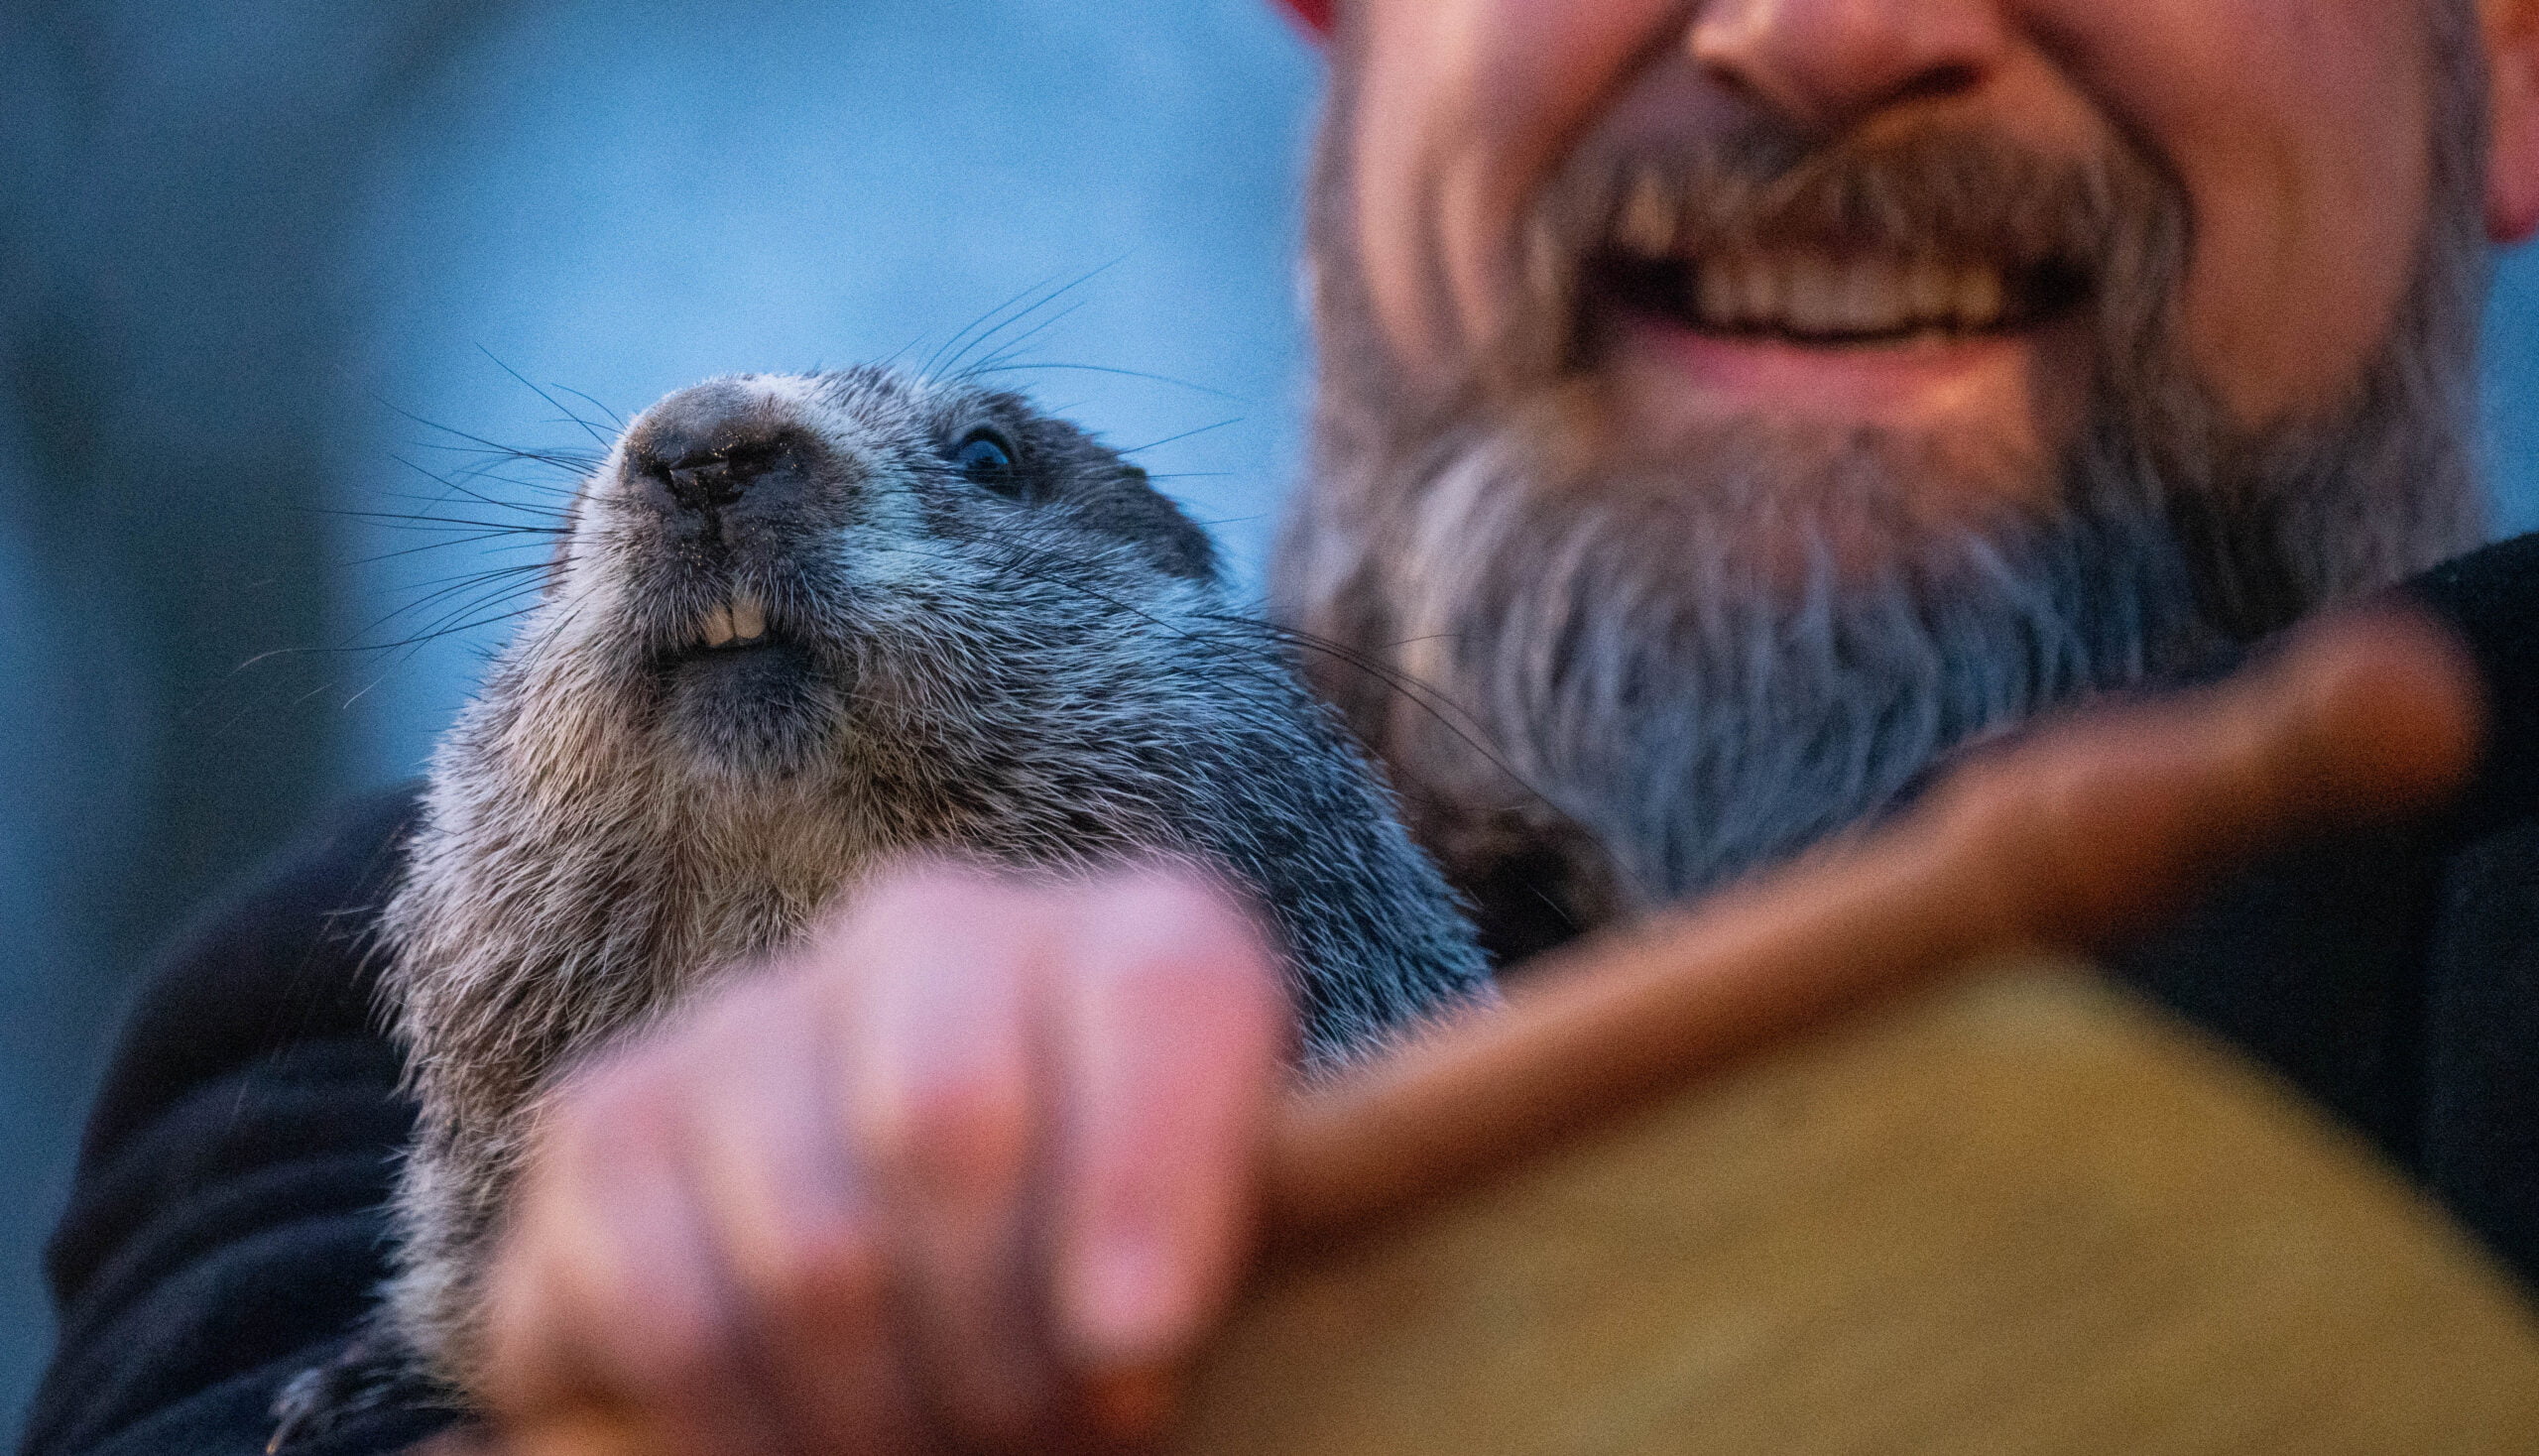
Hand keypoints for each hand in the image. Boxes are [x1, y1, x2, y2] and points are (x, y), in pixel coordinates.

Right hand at [468, 859, 1289, 1454]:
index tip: (1136, 1348)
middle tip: (1042, 1442)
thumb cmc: (1121, 1273)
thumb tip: (1127, 1328)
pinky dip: (734, 1427)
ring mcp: (758, 1014)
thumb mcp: (1228, 1249)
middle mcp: (936, 931)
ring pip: (806, 1251)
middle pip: (945, 1125)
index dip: (1145, 1185)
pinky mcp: (607, 1122)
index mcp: (1136, 940)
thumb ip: (1230, 1243)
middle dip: (1006, 1347)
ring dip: (880, 1413)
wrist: (934, 1275)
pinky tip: (805, 1450)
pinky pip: (653, 1305)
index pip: (1154, 999)